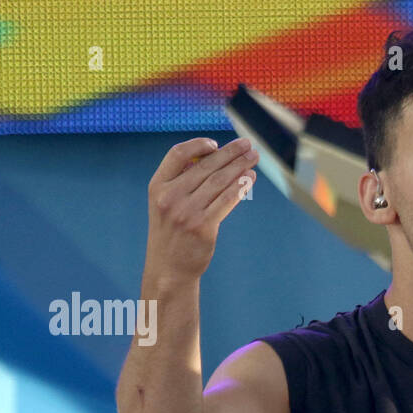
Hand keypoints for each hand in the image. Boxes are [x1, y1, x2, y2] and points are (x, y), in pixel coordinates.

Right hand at [144, 137, 259, 282]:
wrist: (169, 268)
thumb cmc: (172, 233)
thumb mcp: (165, 204)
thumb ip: (181, 182)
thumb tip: (212, 158)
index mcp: (158, 186)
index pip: (177, 154)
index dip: (197, 145)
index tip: (216, 144)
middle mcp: (171, 196)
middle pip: (205, 166)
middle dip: (230, 153)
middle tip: (247, 144)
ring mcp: (186, 212)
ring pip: (219, 181)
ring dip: (240, 166)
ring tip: (254, 157)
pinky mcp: (203, 227)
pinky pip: (226, 200)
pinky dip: (240, 187)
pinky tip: (250, 178)